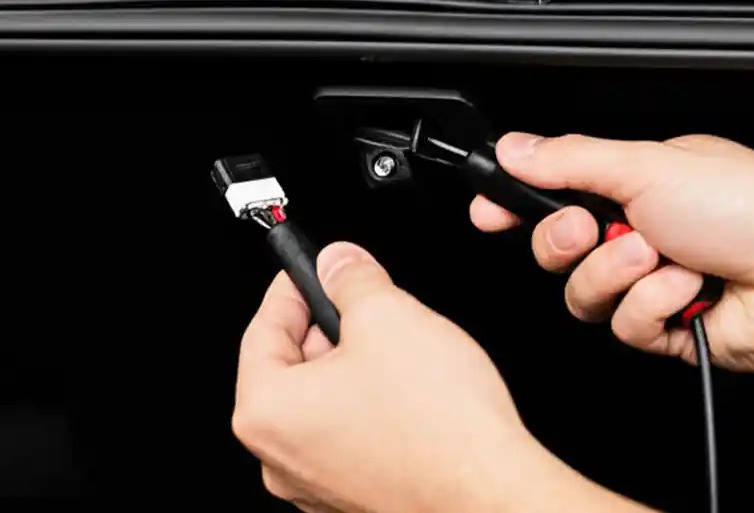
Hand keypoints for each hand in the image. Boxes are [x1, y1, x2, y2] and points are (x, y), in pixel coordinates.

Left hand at [232, 241, 638, 512]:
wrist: (491, 493)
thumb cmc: (440, 426)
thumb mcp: (389, 316)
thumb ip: (352, 278)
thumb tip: (340, 263)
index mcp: (267, 412)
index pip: (262, 330)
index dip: (293, 287)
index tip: (312, 267)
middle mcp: (281, 458)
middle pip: (292, 369)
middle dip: (329, 328)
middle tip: (363, 299)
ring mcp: (317, 486)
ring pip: (324, 404)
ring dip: (353, 368)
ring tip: (399, 348)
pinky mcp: (357, 498)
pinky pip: (351, 436)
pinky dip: (371, 408)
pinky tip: (410, 392)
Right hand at [470, 132, 753, 371]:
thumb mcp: (648, 165)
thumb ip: (569, 159)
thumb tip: (515, 146)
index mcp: (636, 181)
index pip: (555, 191)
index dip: (516, 203)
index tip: (489, 209)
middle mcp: (641, 230)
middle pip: (557, 249)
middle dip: (569, 241)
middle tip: (595, 227)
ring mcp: (653, 282)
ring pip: (583, 294)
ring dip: (620, 275)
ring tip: (663, 259)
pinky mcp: (668, 329)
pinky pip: (623, 328)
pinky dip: (653, 308)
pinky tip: (689, 292)